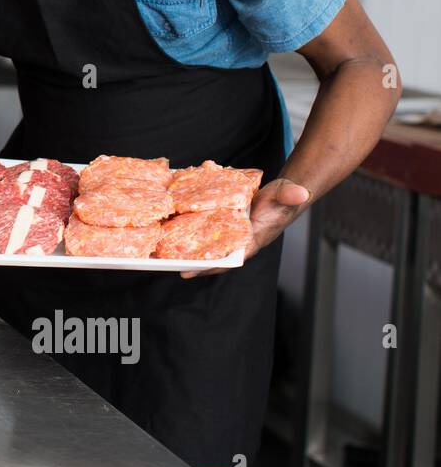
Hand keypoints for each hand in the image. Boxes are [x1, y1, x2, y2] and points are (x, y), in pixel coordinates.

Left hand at [181, 177, 309, 278]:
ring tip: (165, 251)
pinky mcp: (222, 221)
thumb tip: (301, 193)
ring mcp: (228, 232)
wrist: (279, 194)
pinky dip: (190, 225)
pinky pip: (205, 226)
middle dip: (193, 261)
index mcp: (251, 239)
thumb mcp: (285, 196)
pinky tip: (173, 223)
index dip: (210, 266)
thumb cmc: (282, 199)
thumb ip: (290, 195)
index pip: (230, 257)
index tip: (188, 273)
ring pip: (206, 242)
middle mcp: (237, 240)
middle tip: (170, 266)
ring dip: (187, 244)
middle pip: (213, 254)